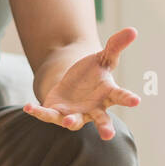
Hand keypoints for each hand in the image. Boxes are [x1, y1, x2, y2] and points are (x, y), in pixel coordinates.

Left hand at [23, 27, 140, 139]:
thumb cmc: (93, 75)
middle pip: (101, 119)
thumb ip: (115, 46)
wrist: (72, 85)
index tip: (136, 100)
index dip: (127, 98)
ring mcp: (75, 113)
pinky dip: (37, 112)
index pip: (120, 96)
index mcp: (107, 94)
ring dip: (71, 122)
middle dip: (104, 127)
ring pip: (74, 122)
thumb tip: (133, 30)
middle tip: (109, 135)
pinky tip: (28, 107)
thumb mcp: (103, 58)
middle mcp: (93, 108)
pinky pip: (47, 114)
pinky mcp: (56, 113)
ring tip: (68, 123)